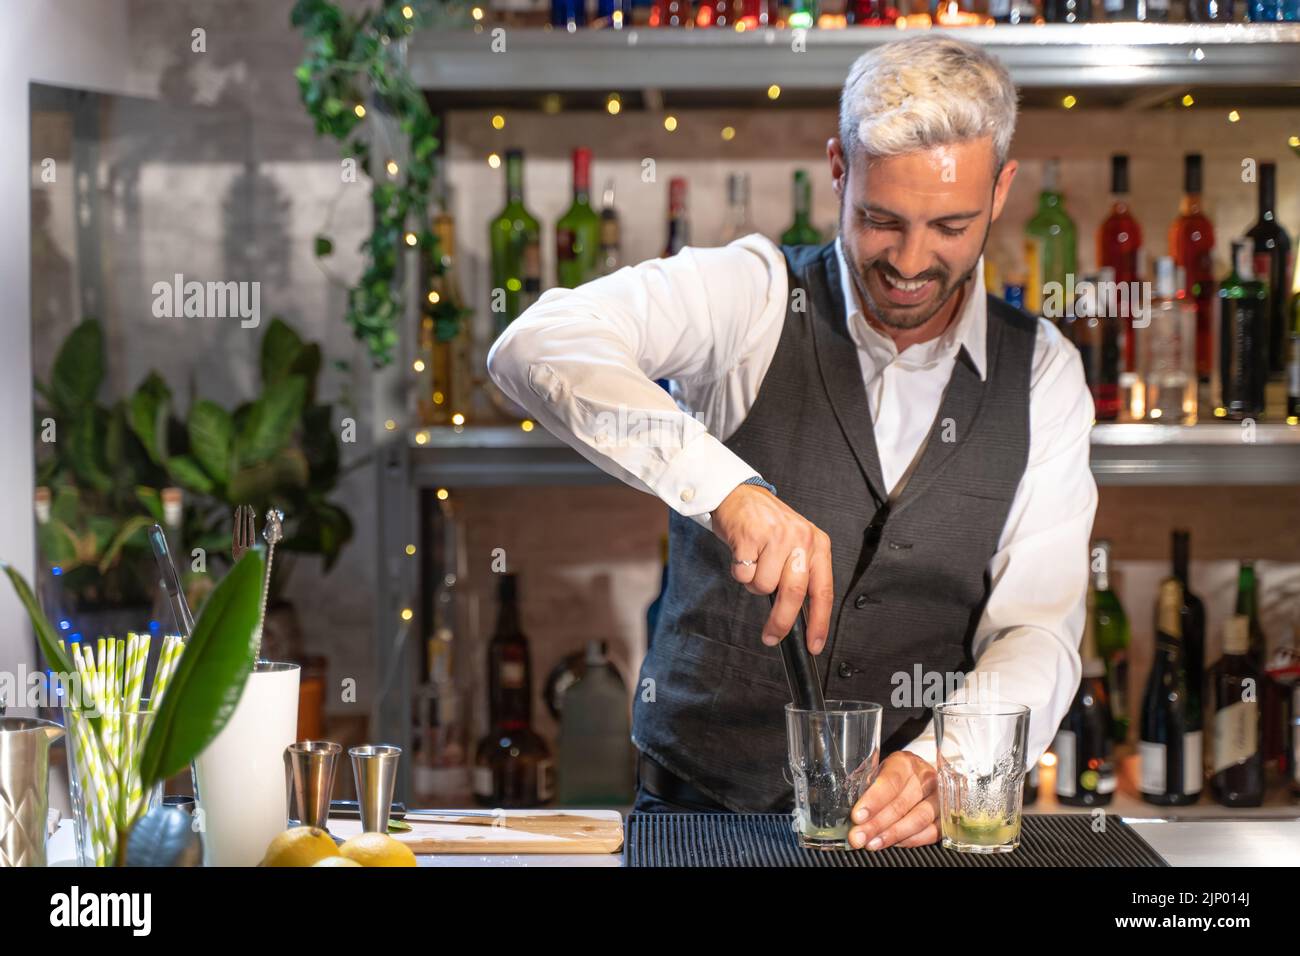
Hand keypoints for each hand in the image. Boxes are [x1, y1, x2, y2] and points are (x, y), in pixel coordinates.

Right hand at [710, 482, 832, 653]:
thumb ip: (801, 575)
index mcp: (817, 544)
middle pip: (794, 593)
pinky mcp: (750, 537)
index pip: (823, 590)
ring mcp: (775, 537)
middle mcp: (801, 539)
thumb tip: (800, 618)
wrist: (739, 495)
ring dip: (754, 584)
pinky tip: (743, 554)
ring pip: (764, 586)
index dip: (820, 622)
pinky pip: (744, 575)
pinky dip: (740, 572)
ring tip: (754, 563)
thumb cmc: (767, 526)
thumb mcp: (796, 545)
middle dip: (781, 621)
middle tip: (771, 636)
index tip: (814, 644)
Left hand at [847, 751, 939, 849]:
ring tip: (872, 843)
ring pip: (917, 820)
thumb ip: (868, 786)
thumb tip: (851, 810)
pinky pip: (929, 833)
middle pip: (901, 804)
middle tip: (858, 836)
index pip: (890, 782)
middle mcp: (925, 778)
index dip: (873, 800)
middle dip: (876, 824)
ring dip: (892, 835)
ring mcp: (938, 797)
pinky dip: (909, 840)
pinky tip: (892, 843)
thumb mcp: (880, 772)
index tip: (858, 816)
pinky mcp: (945, 816)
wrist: (921, 776)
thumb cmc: (895, 776)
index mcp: (905, 763)